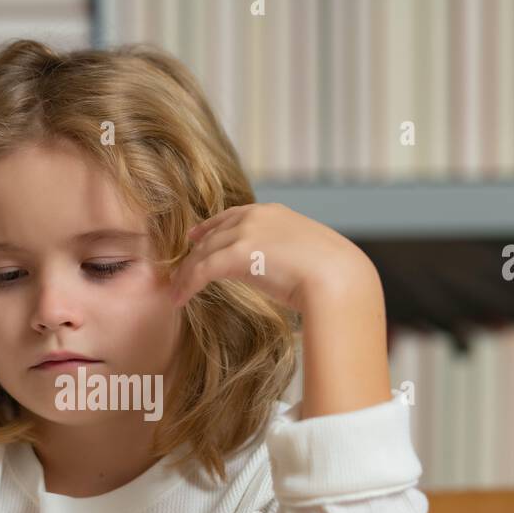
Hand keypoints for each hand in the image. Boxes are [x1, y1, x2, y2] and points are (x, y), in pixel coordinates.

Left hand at [169, 202, 378, 311]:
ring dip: (186, 274)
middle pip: (212, 236)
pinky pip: (202, 270)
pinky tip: (179, 299)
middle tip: (178, 272)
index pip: (231, 216)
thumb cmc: (330, 273)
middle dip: (193, 255)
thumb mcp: (303, 251)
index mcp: (272, 212)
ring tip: (175, 292)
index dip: (209, 227)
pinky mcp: (237, 255)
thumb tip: (274, 268)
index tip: (195, 237)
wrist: (338, 278)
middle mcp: (255, 217)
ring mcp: (245, 233)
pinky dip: (187, 285)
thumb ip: (281, 252)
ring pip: (203, 253)